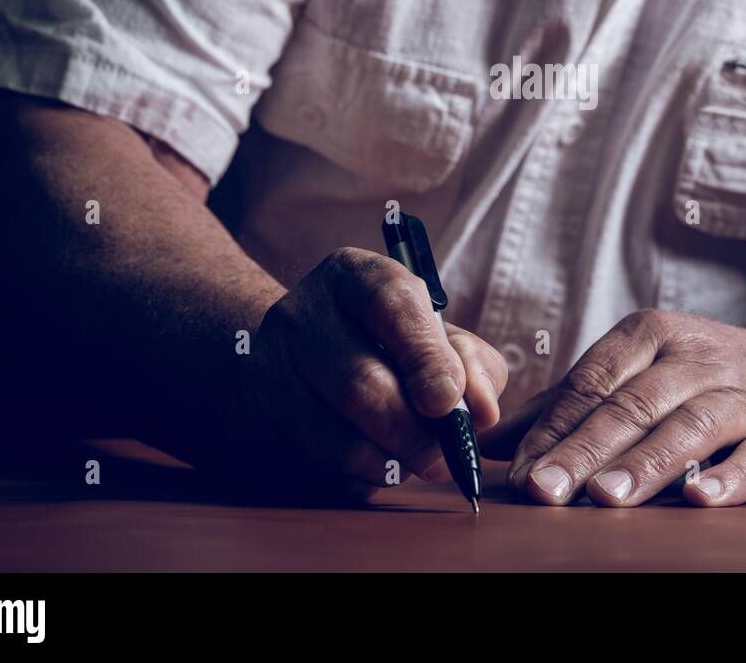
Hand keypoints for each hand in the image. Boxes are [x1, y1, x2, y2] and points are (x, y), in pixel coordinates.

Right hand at [220, 247, 507, 503]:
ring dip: (393, 456)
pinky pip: (321, 458)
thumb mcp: (433, 330)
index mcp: (353, 275)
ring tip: (423, 460)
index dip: (425, 355)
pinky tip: (386, 460)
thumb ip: (471, 361)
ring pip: (338, 430)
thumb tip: (482, 410)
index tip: (449, 399)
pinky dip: (366, 469)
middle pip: (360, 381)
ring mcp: (272, 364)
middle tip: (446, 452)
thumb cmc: (386, 339)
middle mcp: (303, 313)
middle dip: (414, 428)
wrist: (299, 352)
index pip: (389, 303)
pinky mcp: (263, 414)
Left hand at [487, 309, 745, 507]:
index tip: (521, 470)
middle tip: (546, 489)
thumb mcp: (639, 372)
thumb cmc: (703, 378)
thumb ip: (570, 405)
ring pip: (691, 428)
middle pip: (635, 405)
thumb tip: (494, 442)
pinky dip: (728, 480)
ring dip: (647, 464)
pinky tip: (697, 500)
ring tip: (607, 497)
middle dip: (586, 450)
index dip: (555, 426)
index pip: (595, 380)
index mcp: (654, 335)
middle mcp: (699, 360)